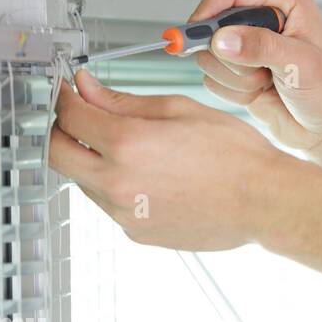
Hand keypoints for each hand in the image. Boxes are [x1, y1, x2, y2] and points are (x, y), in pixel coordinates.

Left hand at [49, 69, 287, 250]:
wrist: (264, 202)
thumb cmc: (236, 155)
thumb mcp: (182, 110)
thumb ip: (125, 101)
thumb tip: (88, 89)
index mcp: (128, 143)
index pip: (71, 116)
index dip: (66, 98)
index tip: (70, 91)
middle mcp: (117, 182)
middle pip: (57, 154)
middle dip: (61, 131)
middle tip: (80, 118)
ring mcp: (123, 213)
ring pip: (82, 181)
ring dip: (92, 160)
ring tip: (132, 150)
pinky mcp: (135, 232)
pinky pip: (109, 205)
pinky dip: (117, 186)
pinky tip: (152, 177)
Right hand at [188, 0, 321, 191]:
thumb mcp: (302, 64)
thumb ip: (263, 47)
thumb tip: (224, 39)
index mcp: (285, 2)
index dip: (211, 9)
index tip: (202, 33)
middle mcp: (264, 20)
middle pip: (212, 22)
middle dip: (229, 53)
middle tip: (257, 69)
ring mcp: (250, 47)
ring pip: (209, 54)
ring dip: (235, 76)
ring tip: (267, 82)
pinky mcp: (239, 72)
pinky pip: (212, 78)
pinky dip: (234, 91)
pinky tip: (262, 93)